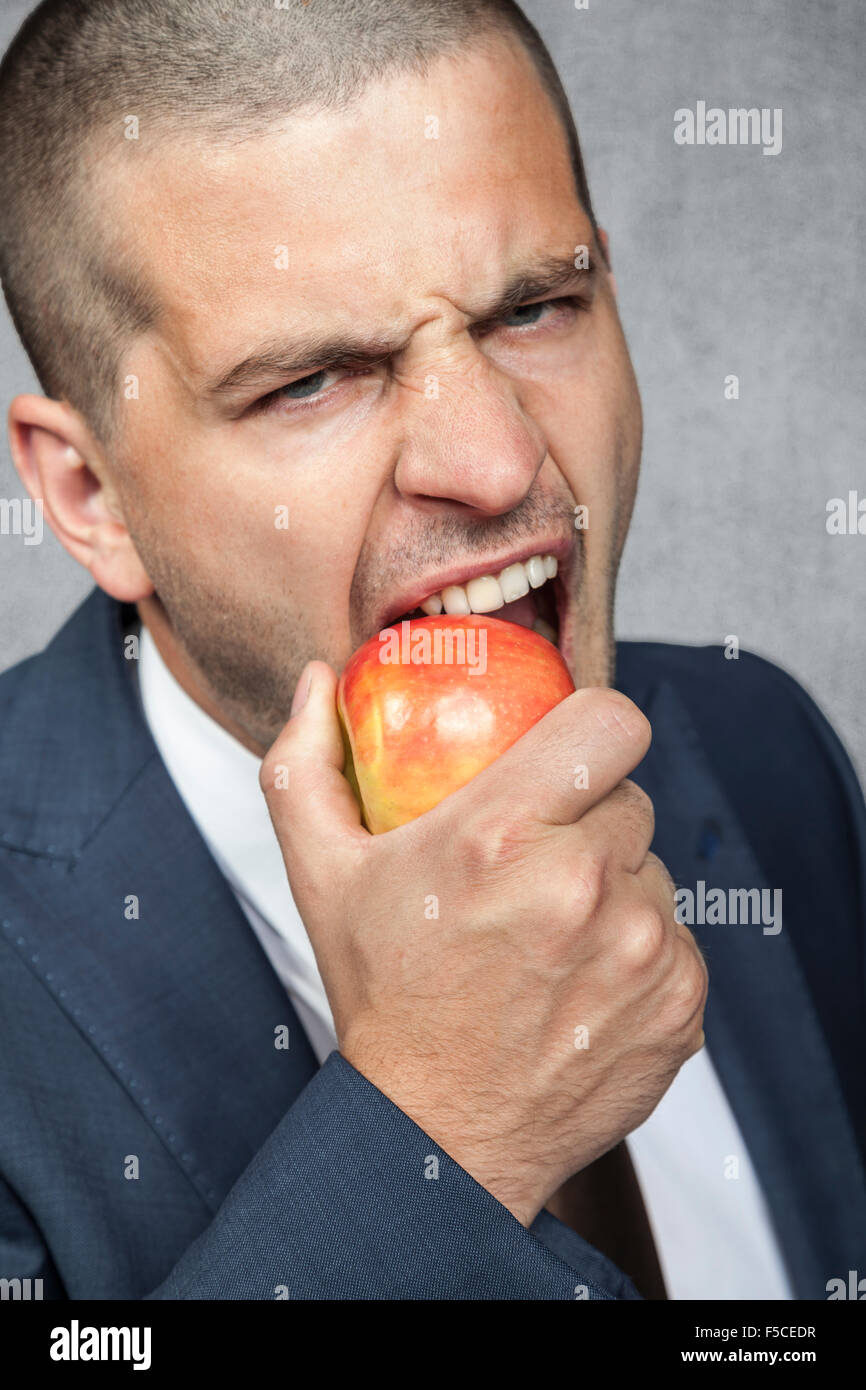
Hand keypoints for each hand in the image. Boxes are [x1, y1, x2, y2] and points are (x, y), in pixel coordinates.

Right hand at [260, 662, 707, 1227]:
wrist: (436, 1133)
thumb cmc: (381, 993)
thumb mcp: (320, 874)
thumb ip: (307, 763)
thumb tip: (320, 680)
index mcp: (501, 835)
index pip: (611, 720)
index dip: (593, 727)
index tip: (566, 754)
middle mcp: (584, 886)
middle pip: (631, 798)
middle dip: (589, 818)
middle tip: (536, 861)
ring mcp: (643, 950)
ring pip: (655, 871)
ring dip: (616, 888)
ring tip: (551, 933)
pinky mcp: (680, 1005)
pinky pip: (678, 940)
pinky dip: (639, 954)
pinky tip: (579, 984)